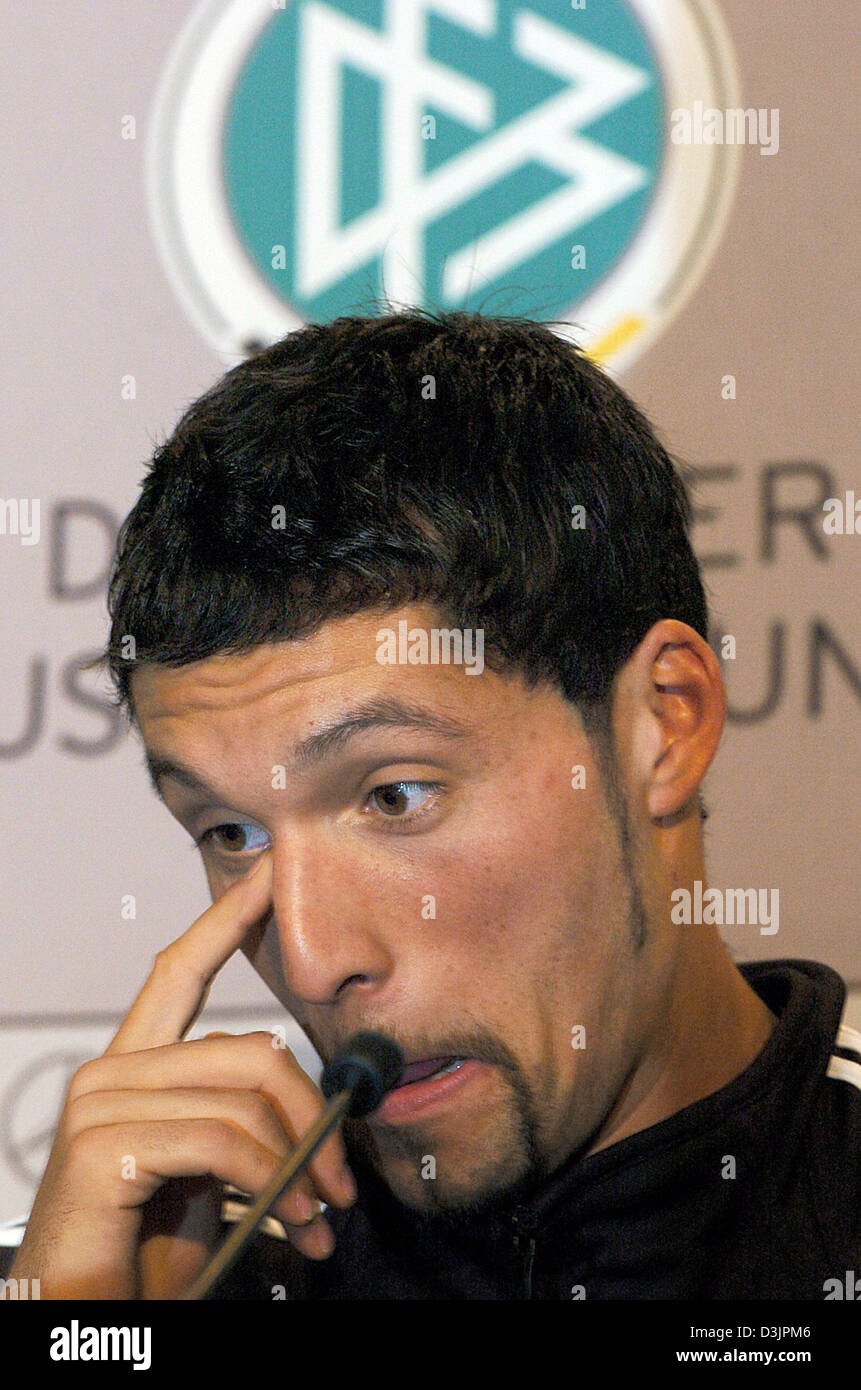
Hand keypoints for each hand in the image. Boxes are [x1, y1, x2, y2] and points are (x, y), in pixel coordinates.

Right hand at [9, 852, 355, 1298]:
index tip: (268, 872)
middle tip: (342, 1184)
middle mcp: (110, 1073)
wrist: (84, 1320)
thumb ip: (249, 1132)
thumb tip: (323, 1121)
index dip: (227, 917)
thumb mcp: (210, 1181)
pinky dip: (272, 1181)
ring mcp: (101, 1104)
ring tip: (319, 1217)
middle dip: (312, 1114)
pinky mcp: (103, 1146)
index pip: (179, 971)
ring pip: (245, 1097)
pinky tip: (289, 1221)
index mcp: (133, 1070)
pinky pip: (222, 1140)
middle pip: (249, 1049)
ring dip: (299, 1163)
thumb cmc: (143, 1260)